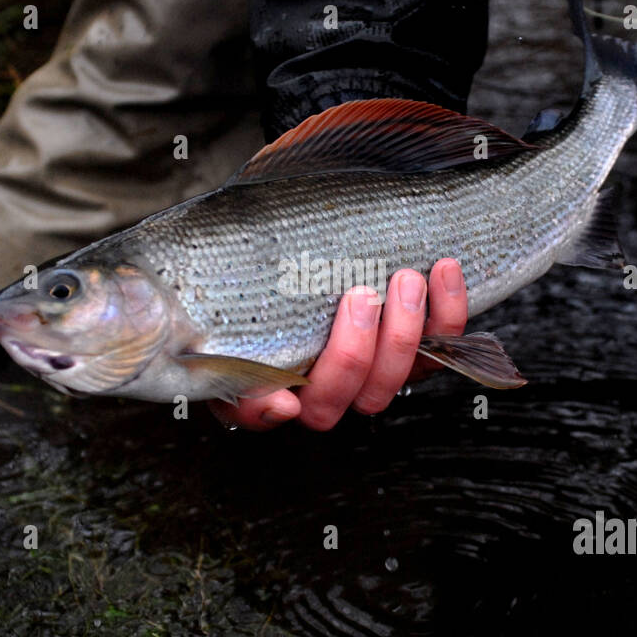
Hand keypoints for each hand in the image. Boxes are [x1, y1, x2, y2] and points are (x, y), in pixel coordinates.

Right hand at [209, 258, 468, 430]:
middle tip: (359, 296)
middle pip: (332, 402)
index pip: (253, 410)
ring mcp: (365, 376)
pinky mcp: (412, 354)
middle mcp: (312, 388)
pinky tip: (444, 270)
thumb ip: (223, 281)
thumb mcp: (243, 259)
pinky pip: (438, 351)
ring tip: (406, 279)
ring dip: (403, 335)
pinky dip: (447, 313)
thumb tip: (189, 305)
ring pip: (386, 386)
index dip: (268, 411)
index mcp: (256, 372)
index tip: (283, 399)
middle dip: (352, 353)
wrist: (322, 225)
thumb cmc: (273, 247)